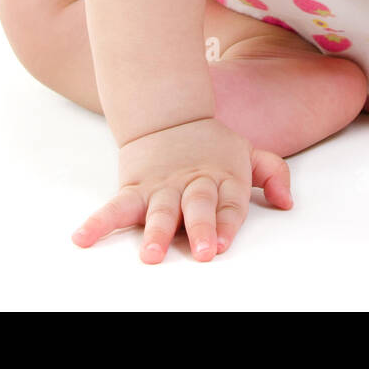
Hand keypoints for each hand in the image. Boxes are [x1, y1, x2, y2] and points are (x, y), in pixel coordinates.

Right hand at [72, 116, 292, 262]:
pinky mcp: (134, 188)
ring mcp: (161, 187)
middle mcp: (192, 184)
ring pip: (158, 210)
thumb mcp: (248, 151)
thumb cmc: (212, 144)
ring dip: (155, 232)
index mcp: (223, 177)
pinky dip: (98, 222)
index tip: (222, 243)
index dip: (226, 223)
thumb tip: (286, 202)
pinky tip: (83, 238)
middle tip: (200, 252)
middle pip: (197, 206)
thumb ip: (272, 173)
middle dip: (198, 228)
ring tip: (151, 255)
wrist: (168, 113)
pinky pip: (115, 206)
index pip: (229, 203)